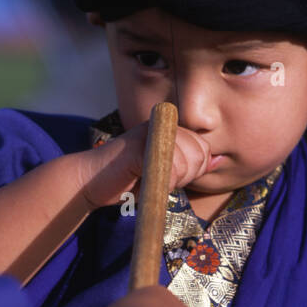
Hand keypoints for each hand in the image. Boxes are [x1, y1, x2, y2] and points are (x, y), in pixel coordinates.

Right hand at [76, 120, 211, 208]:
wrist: (89, 181)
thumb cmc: (126, 179)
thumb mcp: (164, 172)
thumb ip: (189, 165)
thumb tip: (218, 160)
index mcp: (169, 127)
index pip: (203, 150)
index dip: (193, 171)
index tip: (170, 177)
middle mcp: (161, 123)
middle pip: (199, 154)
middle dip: (186, 176)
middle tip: (159, 180)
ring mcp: (148, 132)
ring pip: (185, 161)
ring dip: (171, 181)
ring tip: (149, 180)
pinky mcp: (137, 147)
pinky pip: (166, 168)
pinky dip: (160, 183)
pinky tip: (144, 182)